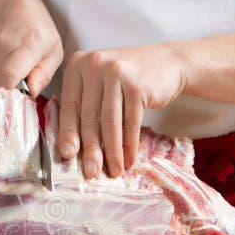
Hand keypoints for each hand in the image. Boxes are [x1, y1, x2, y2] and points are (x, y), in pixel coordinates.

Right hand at [0, 0, 62, 97]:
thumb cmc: (33, 22)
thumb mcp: (53, 47)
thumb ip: (45, 74)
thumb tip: (31, 93)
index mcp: (27, 44)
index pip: (9, 77)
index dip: (12, 97)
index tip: (20, 102)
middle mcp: (2, 44)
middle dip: (5, 97)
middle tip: (16, 89)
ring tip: (8, 69)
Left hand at [58, 44, 187, 177]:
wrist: (167, 62)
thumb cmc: (126, 80)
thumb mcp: (99, 84)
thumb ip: (83, 105)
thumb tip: (70, 148)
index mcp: (77, 65)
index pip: (69, 105)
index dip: (68, 133)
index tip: (67, 156)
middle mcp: (94, 64)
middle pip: (89, 115)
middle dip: (90, 148)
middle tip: (91, 172)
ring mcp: (116, 72)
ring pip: (109, 121)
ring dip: (111, 151)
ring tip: (113, 171)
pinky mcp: (137, 84)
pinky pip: (131, 122)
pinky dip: (129, 144)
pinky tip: (129, 161)